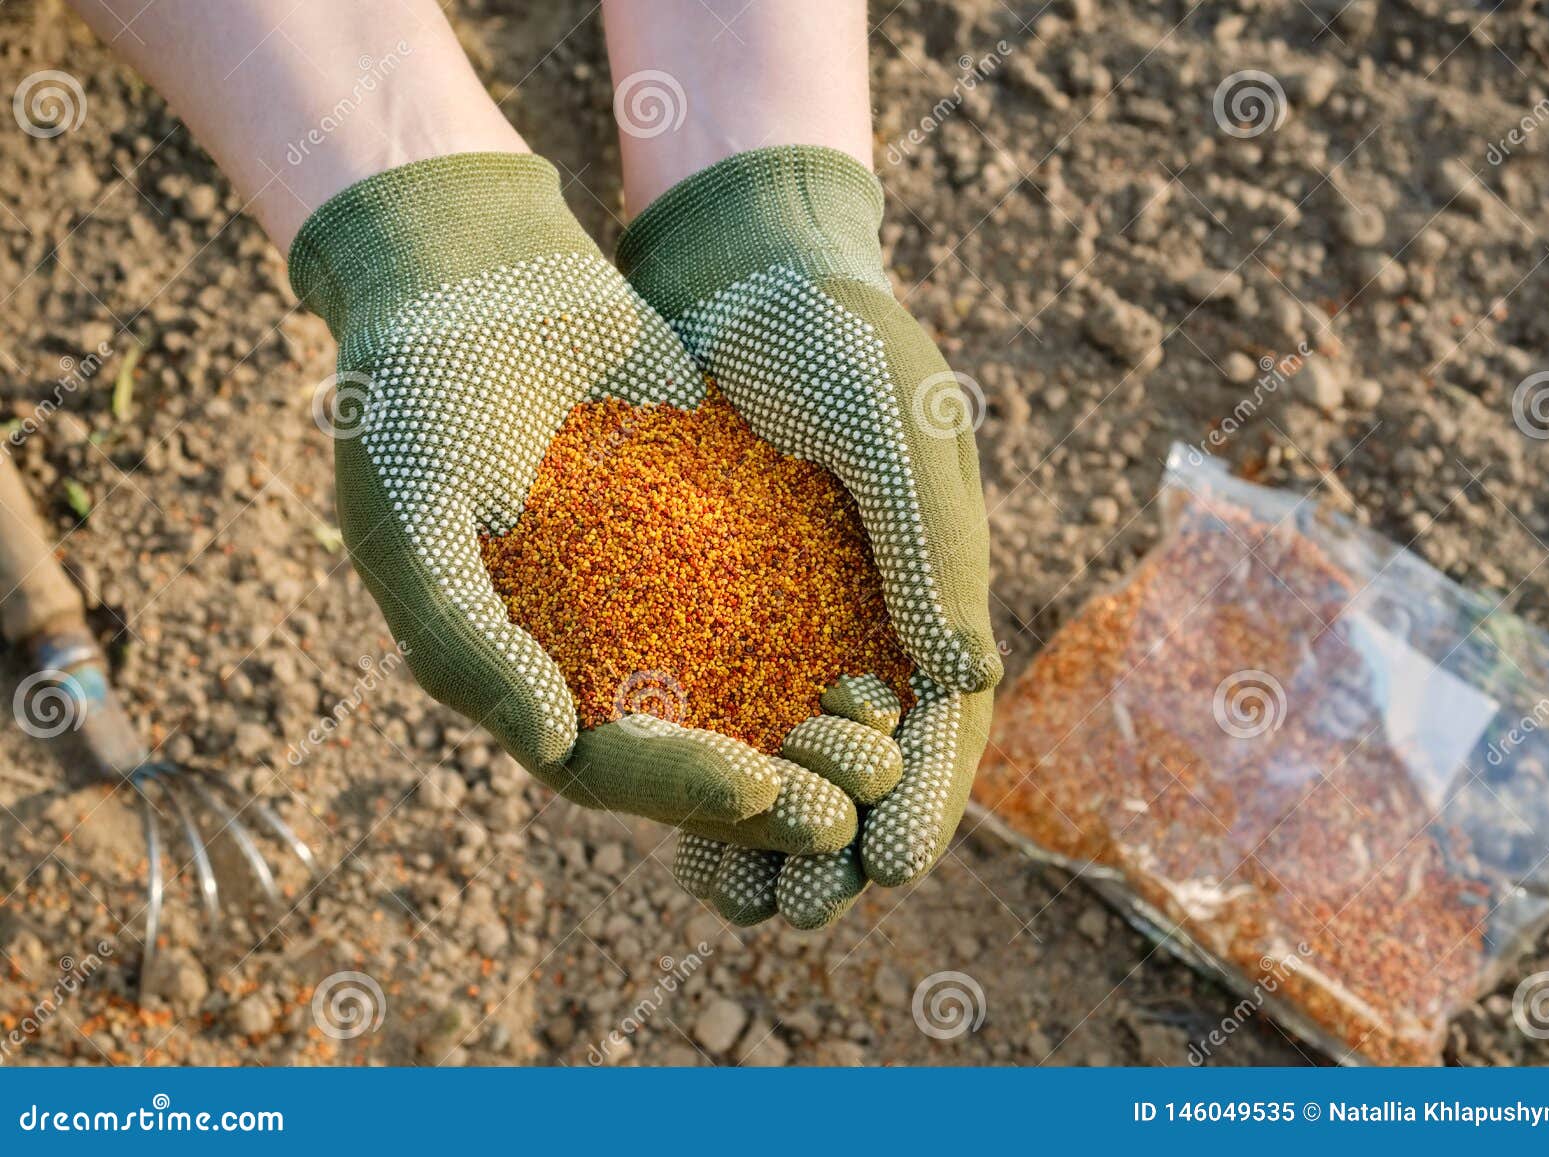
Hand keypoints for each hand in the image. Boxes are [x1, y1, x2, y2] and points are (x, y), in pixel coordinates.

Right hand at [291, 152, 876, 855]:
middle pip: (691, 747)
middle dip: (769, 787)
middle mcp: (594, 652)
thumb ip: (462, 640)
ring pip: (747, 689)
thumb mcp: (408, 522)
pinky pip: (775, 597)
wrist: (472, 279)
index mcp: (517, 674)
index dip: (677, 788)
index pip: (602, 767)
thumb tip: (550, 745)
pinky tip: (895, 654)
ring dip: (813, 731)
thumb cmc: (413, 402)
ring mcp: (657, 597)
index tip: (757, 787)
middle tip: (848, 812)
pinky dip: (829, 635)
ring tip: (887, 753)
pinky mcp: (710, 537)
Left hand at [618, 146, 1002, 919]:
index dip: (924, 797)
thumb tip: (968, 679)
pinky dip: (710, 769)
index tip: (891, 866)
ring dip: (772, 830)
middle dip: (841, 838)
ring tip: (738, 902)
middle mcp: (872, 617)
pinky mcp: (723, 602)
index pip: (945, 718)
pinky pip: (724, 706)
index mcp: (934, 587)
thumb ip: (932, 547)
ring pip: (793, 751)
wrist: (741, 271)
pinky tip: (678, 828)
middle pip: (869, 758)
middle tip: (808, 909)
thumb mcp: (896, 428)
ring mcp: (798, 615)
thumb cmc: (836, 337)